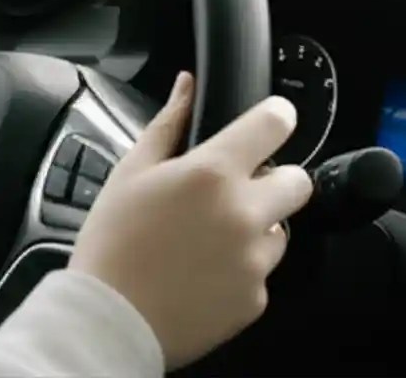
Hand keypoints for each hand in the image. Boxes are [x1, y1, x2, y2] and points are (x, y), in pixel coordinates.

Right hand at [69, 72, 312, 368]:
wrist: (108, 321)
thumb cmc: (112, 244)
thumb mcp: (131, 172)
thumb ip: (169, 123)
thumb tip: (187, 85)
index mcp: (213, 173)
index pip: (276, 123)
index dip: (276, 117)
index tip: (270, 122)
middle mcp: (243, 214)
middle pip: (298, 181)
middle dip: (274, 181)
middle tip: (237, 192)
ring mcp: (253, 260)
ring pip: (281, 230)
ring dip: (256, 229)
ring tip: (209, 240)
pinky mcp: (255, 299)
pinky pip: (262, 273)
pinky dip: (241, 271)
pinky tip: (204, 273)